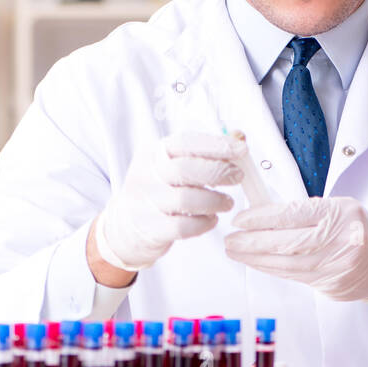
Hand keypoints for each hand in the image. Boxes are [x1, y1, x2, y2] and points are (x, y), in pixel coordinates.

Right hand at [93, 131, 244, 271]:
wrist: (126, 226)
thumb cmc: (159, 190)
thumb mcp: (172, 165)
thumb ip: (203, 153)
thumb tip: (238, 138)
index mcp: (154, 152)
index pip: (185, 142)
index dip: (215, 144)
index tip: (241, 149)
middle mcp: (147, 174)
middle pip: (184, 169)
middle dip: (218, 172)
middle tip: (237, 177)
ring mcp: (146, 203)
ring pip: (185, 199)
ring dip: (214, 200)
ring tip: (227, 202)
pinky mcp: (151, 228)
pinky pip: (183, 227)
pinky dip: (203, 223)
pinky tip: (210, 219)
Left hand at [223, 196, 367, 304]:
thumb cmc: (357, 229)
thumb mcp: (338, 208)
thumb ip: (305, 211)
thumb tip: (262, 214)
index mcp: (341, 214)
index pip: (294, 216)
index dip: (263, 219)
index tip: (241, 220)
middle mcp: (341, 241)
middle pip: (288, 243)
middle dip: (253, 242)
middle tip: (231, 239)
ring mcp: (336, 266)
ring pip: (288, 264)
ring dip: (256, 259)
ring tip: (236, 251)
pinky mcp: (331, 286)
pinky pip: (293, 276)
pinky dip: (271, 269)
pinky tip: (256, 263)